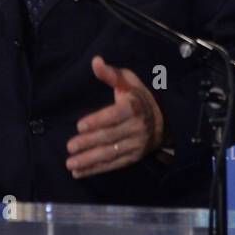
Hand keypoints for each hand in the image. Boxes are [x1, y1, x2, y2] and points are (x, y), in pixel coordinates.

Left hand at [65, 55, 163, 177]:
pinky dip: (96, 170)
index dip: (98, 121)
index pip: (115, 115)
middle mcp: (137, 128)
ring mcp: (136, 145)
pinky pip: (113, 164)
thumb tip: (95, 61)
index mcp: (134, 107)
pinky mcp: (133, 157)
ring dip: (89, 160)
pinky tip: (79, 172)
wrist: (164, 121)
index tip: (80, 125)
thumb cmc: (139, 97)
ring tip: (71, 164)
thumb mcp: (128, 81)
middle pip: (110, 136)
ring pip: (111, 153)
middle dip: (89, 142)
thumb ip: (110, 74)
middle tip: (70, 147)